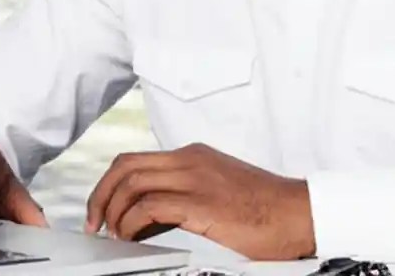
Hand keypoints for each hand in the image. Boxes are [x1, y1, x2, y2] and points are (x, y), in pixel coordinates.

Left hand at [84, 142, 315, 260]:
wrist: (300, 213)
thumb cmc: (266, 210)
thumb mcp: (219, 190)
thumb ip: (186, 195)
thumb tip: (150, 216)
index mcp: (193, 156)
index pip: (136, 161)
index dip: (110, 185)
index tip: (102, 208)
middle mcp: (191, 161)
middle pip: (125, 166)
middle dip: (99, 194)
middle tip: (93, 221)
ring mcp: (196, 179)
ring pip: (131, 183)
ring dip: (112, 210)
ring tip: (112, 233)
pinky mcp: (202, 203)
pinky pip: (149, 206)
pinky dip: (131, 222)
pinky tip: (131, 237)